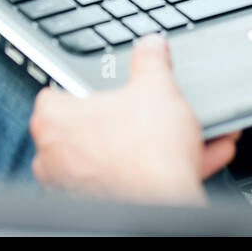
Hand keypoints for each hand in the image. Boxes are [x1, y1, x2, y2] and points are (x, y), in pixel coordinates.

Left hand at [29, 34, 239, 204]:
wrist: (166, 203)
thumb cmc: (147, 153)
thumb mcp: (157, 87)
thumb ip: (151, 60)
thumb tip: (152, 45)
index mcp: (54, 119)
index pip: (55, 93)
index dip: (85, 88)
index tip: (108, 89)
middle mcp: (55, 157)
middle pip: (88, 126)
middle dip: (126, 119)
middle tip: (153, 111)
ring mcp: (74, 186)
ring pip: (116, 156)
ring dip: (151, 145)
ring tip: (186, 133)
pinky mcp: (99, 206)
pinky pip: (132, 180)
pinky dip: (159, 169)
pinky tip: (196, 156)